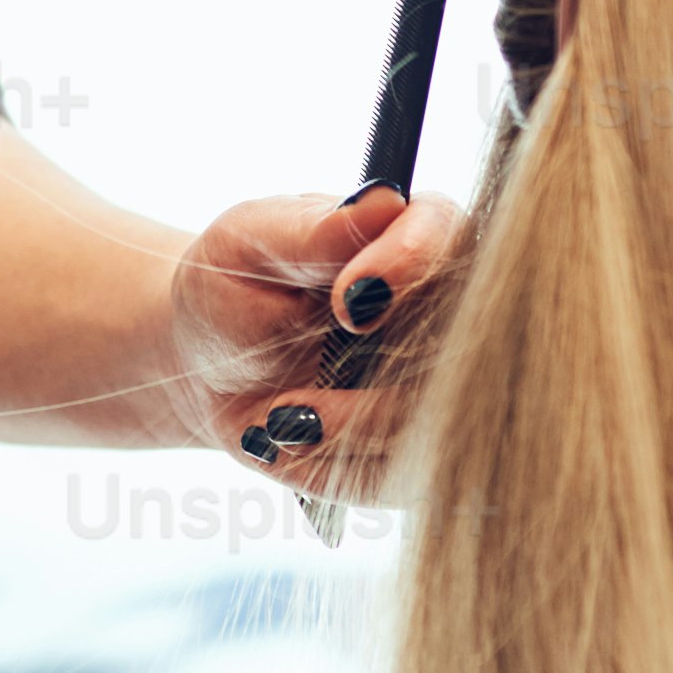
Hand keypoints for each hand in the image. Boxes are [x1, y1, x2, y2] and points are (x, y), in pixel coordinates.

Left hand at [164, 182, 467, 490]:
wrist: (211, 370)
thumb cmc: (234, 288)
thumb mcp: (250, 246)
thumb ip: (315, 231)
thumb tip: (382, 199)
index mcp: (415, 236)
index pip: (449, 238)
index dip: (409, 268)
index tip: (346, 302)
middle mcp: (447, 310)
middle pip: (462, 341)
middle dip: (373, 387)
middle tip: (289, 403)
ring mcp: (444, 385)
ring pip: (436, 421)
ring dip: (347, 433)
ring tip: (277, 421)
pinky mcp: (426, 449)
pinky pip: (410, 473)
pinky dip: (342, 467)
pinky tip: (296, 444)